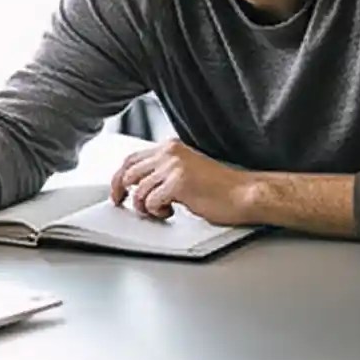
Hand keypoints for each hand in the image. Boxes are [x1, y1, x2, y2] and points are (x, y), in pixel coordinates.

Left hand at [110, 139, 256, 224]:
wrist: (243, 194)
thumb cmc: (219, 188)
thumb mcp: (185, 171)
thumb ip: (162, 171)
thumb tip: (138, 184)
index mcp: (170, 148)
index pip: (131, 159)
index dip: (118, 177)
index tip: (116, 191)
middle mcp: (169, 153)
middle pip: (128, 173)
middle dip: (122, 192)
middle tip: (127, 205)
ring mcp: (172, 167)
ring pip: (138, 190)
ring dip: (145, 206)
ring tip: (162, 210)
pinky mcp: (177, 183)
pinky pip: (150, 201)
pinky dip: (157, 211)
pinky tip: (171, 210)